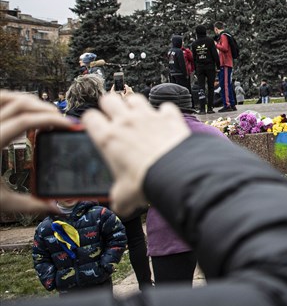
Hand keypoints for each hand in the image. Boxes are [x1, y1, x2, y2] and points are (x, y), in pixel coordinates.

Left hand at [0, 91, 67, 215]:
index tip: (69, 126)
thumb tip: (56, 208)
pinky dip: (12, 100)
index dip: (51, 120)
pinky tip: (23, 110)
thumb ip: (31, 205)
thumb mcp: (1, 202)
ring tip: (45, 112)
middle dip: (46, 108)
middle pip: (20, 104)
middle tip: (62, 120)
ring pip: (7, 96)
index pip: (26, 121)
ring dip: (29, 101)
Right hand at [80, 93, 189, 216]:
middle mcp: (125, 122)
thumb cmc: (146, 183)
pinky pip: (165, 106)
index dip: (91, 121)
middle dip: (110, 106)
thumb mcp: (124, 196)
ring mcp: (148, 116)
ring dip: (135, 105)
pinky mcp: (169, 117)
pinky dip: (165, 111)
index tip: (95, 127)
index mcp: (107, 138)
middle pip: (109, 99)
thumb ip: (118, 199)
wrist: (177, 173)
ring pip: (135, 98)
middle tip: (115, 118)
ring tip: (139, 117)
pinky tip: (166, 120)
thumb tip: (120, 207)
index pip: (89, 117)